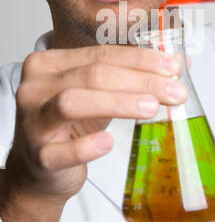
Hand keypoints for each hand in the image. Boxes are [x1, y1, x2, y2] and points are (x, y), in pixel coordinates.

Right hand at [5, 44, 187, 204]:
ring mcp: (33, 122)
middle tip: (174, 91)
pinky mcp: (38, 156)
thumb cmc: (70, 125)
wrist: (40, 167)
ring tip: (152, 107)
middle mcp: (35, 87)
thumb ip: (127, 77)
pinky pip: (60, 151)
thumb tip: (174, 64)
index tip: (171, 67)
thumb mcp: (95, 94)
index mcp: (50, 64)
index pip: (100, 54)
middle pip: (92, 75)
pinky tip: (108, 142)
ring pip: (73, 103)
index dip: (140, 59)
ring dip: (119, 103)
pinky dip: (86, 147)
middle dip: (140, 81)